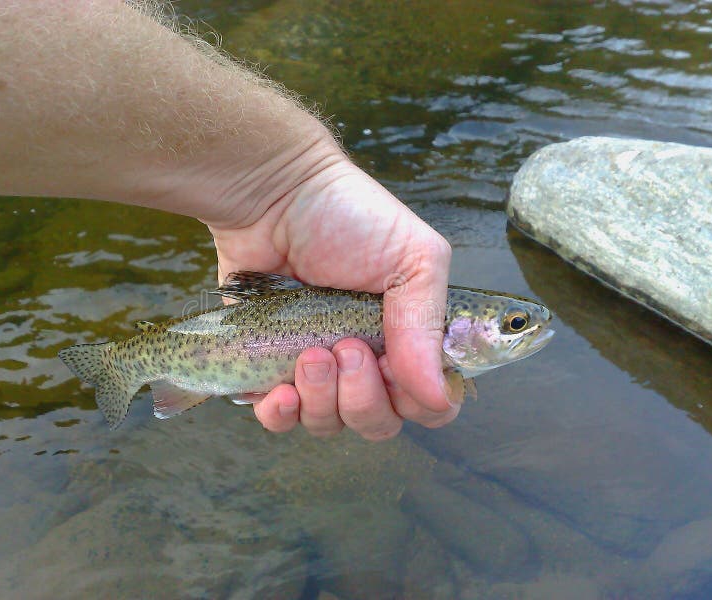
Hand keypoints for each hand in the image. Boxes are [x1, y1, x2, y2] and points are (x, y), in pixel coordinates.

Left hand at [209, 153, 459, 440]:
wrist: (273, 196)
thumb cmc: (350, 217)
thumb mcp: (414, 260)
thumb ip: (427, 329)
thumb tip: (441, 399)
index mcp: (409, 337)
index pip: (429, 403)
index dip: (417, 401)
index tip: (393, 366)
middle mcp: (367, 359)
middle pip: (378, 422)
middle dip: (363, 396)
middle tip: (345, 347)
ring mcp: (318, 367)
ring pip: (330, 424)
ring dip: (323, 399)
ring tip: (310, 352)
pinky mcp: (270, 366)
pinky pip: (280, 419)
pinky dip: (281, 415)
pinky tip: (280, 391)